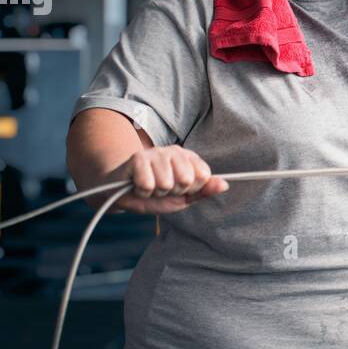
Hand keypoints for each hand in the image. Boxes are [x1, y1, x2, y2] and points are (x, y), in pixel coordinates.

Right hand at [101, 146, 228, 214]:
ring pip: (166, 184)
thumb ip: (203, 191)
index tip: (180, 189)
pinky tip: (138, 186)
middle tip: (161, 189)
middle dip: (173, 192)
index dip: (191, 190)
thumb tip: (225, 184)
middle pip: (186, 180)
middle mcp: (173, 151)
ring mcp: (155, 153)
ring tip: (149, 187)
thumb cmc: (156, 194)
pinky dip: (143, 192)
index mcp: (187, 158)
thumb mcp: (183, 197)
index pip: (203, 176)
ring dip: (156, 193)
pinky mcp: (137, 158)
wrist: (122, 192)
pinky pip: (148, 185)